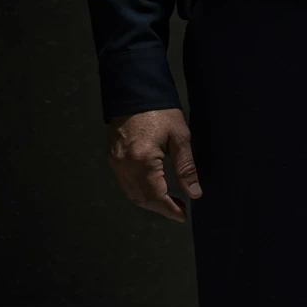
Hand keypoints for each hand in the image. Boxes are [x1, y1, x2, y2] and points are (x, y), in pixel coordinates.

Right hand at [106, 107, 201, 222]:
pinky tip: (153, 188)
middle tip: (179, 209)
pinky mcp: (112, 157)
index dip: (169, 210)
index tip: (183, 216)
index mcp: (142, 159)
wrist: (135, 90)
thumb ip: (186, 167)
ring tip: (169, 201)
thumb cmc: (160, 110)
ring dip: (150, 202)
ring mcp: (115, 162)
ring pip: (131, 194)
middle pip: (141, 199)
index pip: (155, 196)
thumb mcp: (180, 136)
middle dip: (160, 208)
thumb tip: (194, 193)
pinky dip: (139, 191)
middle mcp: (125, 165)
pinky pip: (125, 183)